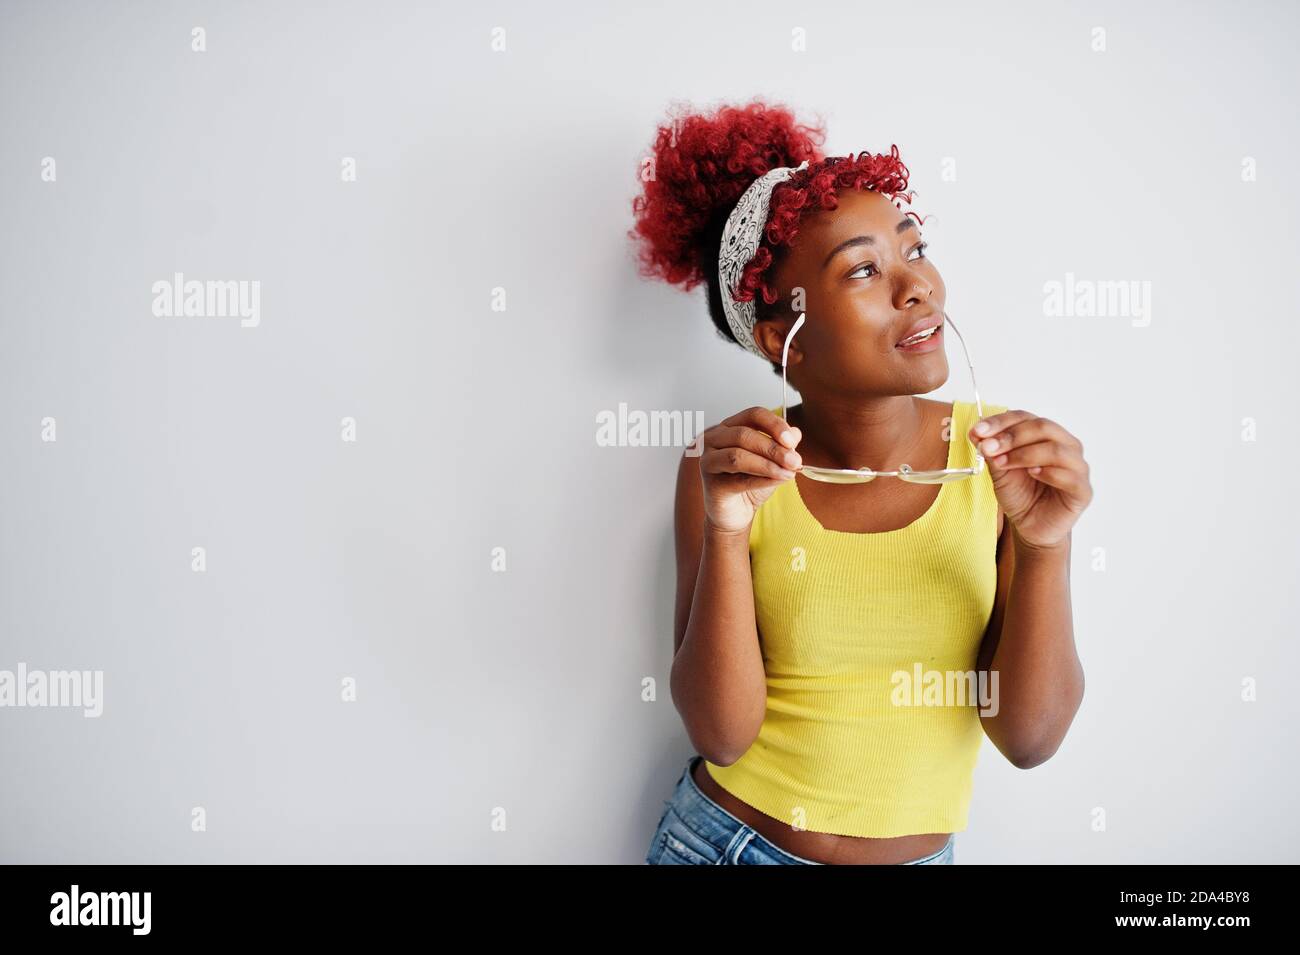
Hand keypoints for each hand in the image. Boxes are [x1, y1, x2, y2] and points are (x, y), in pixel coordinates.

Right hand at [698, 407, 802, 534]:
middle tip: (795, 461)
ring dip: (768, 464)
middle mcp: (714, 439)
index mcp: (730, 427)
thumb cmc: (750, 482)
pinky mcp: (710, 483)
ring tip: (788, 472)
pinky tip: (778, 480)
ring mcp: (708, 460)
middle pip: (744, 435)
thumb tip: (795, 434)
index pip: (753, 415)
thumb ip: (782, 445)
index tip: (792, 440)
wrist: (737, 512)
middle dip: (774, 448)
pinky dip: (762, 479)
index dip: (774, 425)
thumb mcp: (772, 460)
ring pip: (738, 456)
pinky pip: (738, 479)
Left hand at [967, 410, 1091, 550]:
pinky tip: (1032, 473)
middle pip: (1043, 428)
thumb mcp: (999, 471)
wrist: (1030, 526)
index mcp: (1046, 435)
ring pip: (1056, 450)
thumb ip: (992, 452)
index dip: (1001, 422)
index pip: (1025, 417)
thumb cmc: (1020, 494)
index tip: (978, 431)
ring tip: (1003, 463)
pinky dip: (1049, 472)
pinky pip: (1070, 477)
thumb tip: (976, 433)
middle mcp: (1066, 446)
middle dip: (1011, 436)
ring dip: (1025, 454)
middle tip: (988, 447)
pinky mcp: (1083, 491)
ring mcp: (1078, 467)